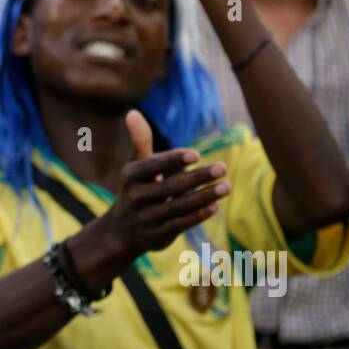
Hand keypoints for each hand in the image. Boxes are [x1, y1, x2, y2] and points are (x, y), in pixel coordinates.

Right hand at [99, 110, 229, 258]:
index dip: (173, 161)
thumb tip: (132, 112)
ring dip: (204, 196)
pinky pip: (180, 225)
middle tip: (223, 167)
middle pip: (170, 187)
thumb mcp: (136, 165)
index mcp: (130, 177)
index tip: (196, 154)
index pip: (152, 167)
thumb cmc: (137, 188)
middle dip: (198, 178)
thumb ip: (140, 140)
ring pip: (178, 207)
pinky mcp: (157, 236)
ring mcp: (145, 219)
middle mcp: (135, 199)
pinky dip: (198, 216)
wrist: (122, 231)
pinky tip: (215, 206)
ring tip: (226, 186)